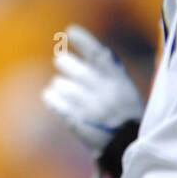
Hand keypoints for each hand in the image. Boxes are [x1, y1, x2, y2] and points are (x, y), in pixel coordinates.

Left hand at [41, 24, 143, 155]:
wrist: (126, 146)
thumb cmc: (125, 115)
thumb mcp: (125, 90)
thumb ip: (108, 72)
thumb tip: (85, 51)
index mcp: (118, 82)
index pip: (99, 55)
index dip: (84, 41)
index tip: (70, 30)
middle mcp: (104, 92)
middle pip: (75, 69)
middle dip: (65, 63)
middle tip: (61, 61)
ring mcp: (90, 108)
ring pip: (62, 86)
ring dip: (59, 86)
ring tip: (60, 87)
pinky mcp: (77, 122)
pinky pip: (56, 104)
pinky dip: (52, 99)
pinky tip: (49, 97)